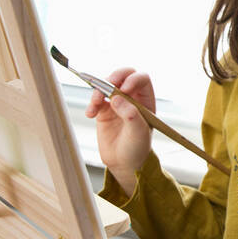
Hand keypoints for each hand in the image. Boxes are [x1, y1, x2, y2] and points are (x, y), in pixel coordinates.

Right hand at [85, 68, 154, 183]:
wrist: (124, 163)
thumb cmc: (137, 148)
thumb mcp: (138, 133)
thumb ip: (131, 115)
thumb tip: (117, 98)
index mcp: (146, 100)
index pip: (142, 79)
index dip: (132, 79)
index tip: (124, 89)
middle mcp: (132, 98)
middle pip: (123, 76)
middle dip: (114, 77)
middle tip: (107, 86)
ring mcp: (117, 102)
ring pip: (106, 85)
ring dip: (98, 91)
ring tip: (95, 106)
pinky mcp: (104, 110)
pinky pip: (95, 99)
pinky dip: (91, 104)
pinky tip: (90, 114)